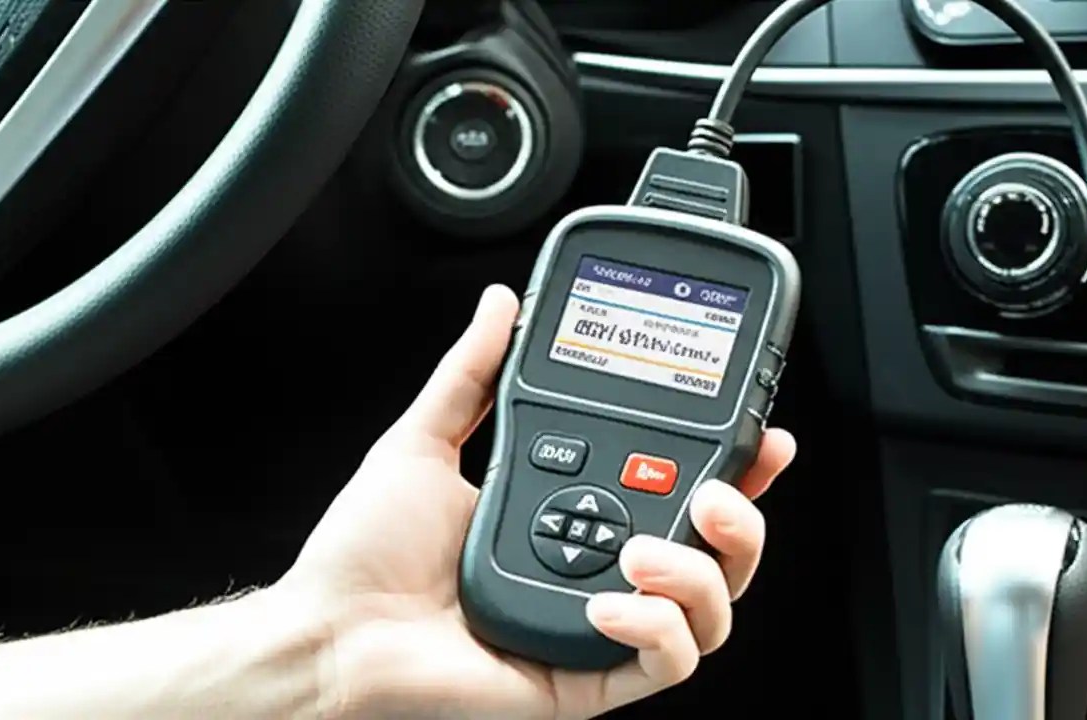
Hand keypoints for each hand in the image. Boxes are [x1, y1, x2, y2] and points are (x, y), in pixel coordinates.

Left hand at [273, 285, 796, 719]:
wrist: (329, 637)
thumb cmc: (365, 556)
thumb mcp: (424, 444)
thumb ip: (474, 373)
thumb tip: (501, 306)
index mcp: (571, 515)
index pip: (671, 486)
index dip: (728, 463)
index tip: (757, 432)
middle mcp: (597, 570)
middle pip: (714, 551)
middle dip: (745, 517)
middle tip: (725, 489)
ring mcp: (597, 627)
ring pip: (710, 608)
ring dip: (701, 570)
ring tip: (643, 547)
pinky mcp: (588, 679)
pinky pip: (666, 663)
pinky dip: (660, 629)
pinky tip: (614, 600)